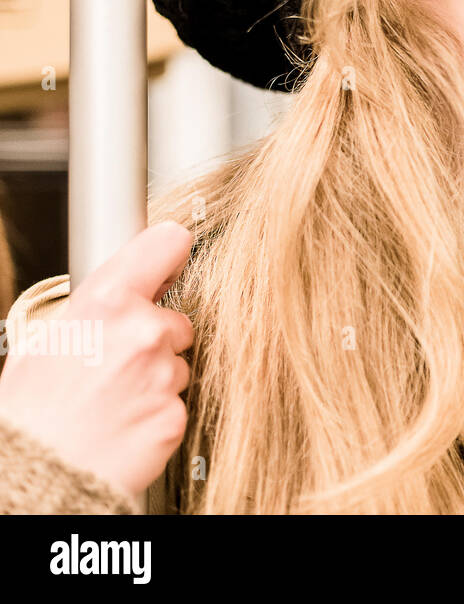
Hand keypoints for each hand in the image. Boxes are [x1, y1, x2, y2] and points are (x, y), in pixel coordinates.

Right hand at [0, 221, 195, 496]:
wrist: (32, 474)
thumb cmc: (29, 410)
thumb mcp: (47, 339)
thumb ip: (96, 310)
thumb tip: (124, 294)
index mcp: (106, 302)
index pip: (167, 244)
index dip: (170, 253)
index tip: (170, 260)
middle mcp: (143, 332)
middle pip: (177, 321)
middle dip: (155, 340)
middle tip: (114, 366)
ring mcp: (164, 375)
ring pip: (177, 365)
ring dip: (156, 378)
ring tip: (111, 401)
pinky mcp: (174, 416)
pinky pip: (177, 404)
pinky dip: (156, 413)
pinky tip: (122, 424)